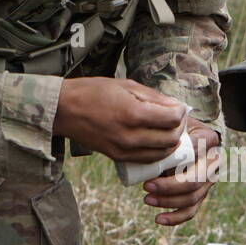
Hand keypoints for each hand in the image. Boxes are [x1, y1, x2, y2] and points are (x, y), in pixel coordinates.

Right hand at [52, 77, 185, 161]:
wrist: (64, 110)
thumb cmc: (94, 92)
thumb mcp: (126, 85)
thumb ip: (154, 97)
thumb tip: (176, 106)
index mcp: (133, 114)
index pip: (173, 119)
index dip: (181, 112)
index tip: (178, 106)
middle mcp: (131, 136)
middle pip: (171, 138)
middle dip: (179, 127)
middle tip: (176, 118)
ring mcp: (124, 149)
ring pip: (162, 153)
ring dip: (171, 142)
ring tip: (167, 129)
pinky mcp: (118, 157)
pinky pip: (147, 159)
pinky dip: (158, 152)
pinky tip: (156, 141)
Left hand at [144, 118, 220, 226]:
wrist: (183, 132)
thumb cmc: (173, 125)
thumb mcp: (172, 120)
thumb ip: (169, 128)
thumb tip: (158, 147)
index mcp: (209, 141)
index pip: (198, 154)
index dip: (178, 162)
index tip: (153, 166)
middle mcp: (213, 162)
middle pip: (196, 181)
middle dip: (170, 188)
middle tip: (146, 186)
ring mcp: (208, 181)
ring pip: (193, 198)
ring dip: (169, 202)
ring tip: (147, 199)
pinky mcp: (199, 194)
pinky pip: (191, 211)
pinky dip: (176, 218)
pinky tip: (159, 219)